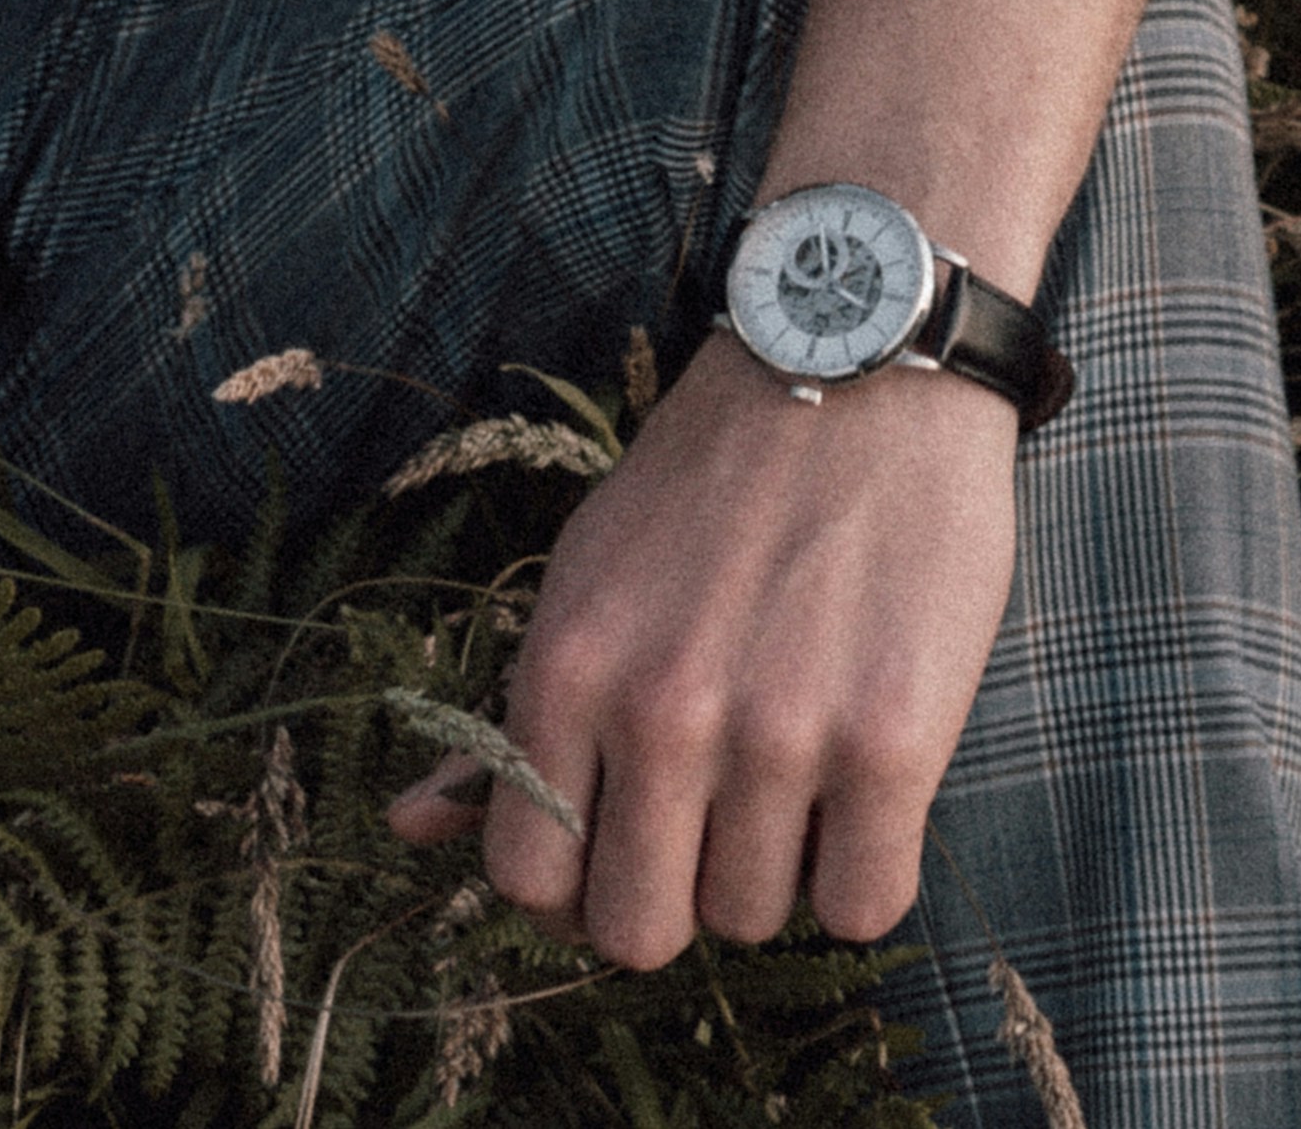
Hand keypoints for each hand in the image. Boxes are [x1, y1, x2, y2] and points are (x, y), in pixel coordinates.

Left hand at [381, 326, 1017, 962]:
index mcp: (564, 670)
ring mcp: (777, 732)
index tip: (618, 850)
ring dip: (773, 874)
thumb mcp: (581, 582)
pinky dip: (863, 874)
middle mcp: (658, 712)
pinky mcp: (892, 744)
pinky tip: (861, 796)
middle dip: (671, 900)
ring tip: (793, 777)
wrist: (857, 368)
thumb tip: (408, 829)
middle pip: (637, 931)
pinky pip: (863, 910)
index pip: (527, 880)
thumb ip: (504, 721)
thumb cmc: (708, 485)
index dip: (572, 892)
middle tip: (709, 830)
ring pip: (752, 920)